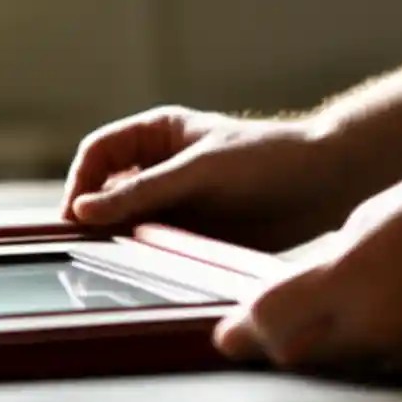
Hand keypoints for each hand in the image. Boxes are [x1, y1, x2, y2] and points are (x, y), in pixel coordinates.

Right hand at [61, 106, 357, 250]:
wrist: (326, 183)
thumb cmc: (266, 158)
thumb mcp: (199, 170)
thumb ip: (142, 192)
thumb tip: (83, 210)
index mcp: (155, 134)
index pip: (97, 154)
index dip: (80, 183)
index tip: (76, 217)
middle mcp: (158, 166)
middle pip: (106, 191)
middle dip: (97, 217)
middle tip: (91, 246)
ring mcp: (175, 200)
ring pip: (129, 222)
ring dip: (122, 240)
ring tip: (121, 260)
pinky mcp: (192, 231)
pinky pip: (156, 245)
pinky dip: (148, 257)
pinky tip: (151, 267)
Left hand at [214, 148, 401, 379]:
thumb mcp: (375, 219)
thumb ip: (330, 269)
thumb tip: (291, 300)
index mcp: (359, 278)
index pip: (271, 323)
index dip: (245, 330)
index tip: (232, 333)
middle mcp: (391, 328)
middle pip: (306, 358)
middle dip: (285, 345)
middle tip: (277, 330)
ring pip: (360, 374)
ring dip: (344, 353)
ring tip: (362, 312)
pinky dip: (400, 358)